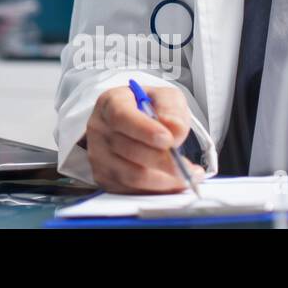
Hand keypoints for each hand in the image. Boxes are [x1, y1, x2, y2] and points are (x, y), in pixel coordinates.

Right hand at [83, 85, 204, 192]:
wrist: (131, 123)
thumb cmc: (146, 109)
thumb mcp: (163, 97)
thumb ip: (171, 107)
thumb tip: (174, 128)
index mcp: (110, 103)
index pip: (122, 117)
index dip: (145, 130)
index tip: (168, 139)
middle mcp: (99, 129)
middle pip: (130, 150)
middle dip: (164, 161)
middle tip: (188, 167)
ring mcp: (99, 156)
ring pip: (132, 175)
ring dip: (164, 180)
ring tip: (187, 175)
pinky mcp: (104, 178)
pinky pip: (132, 191)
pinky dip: (157, 190)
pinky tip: (173, 183)